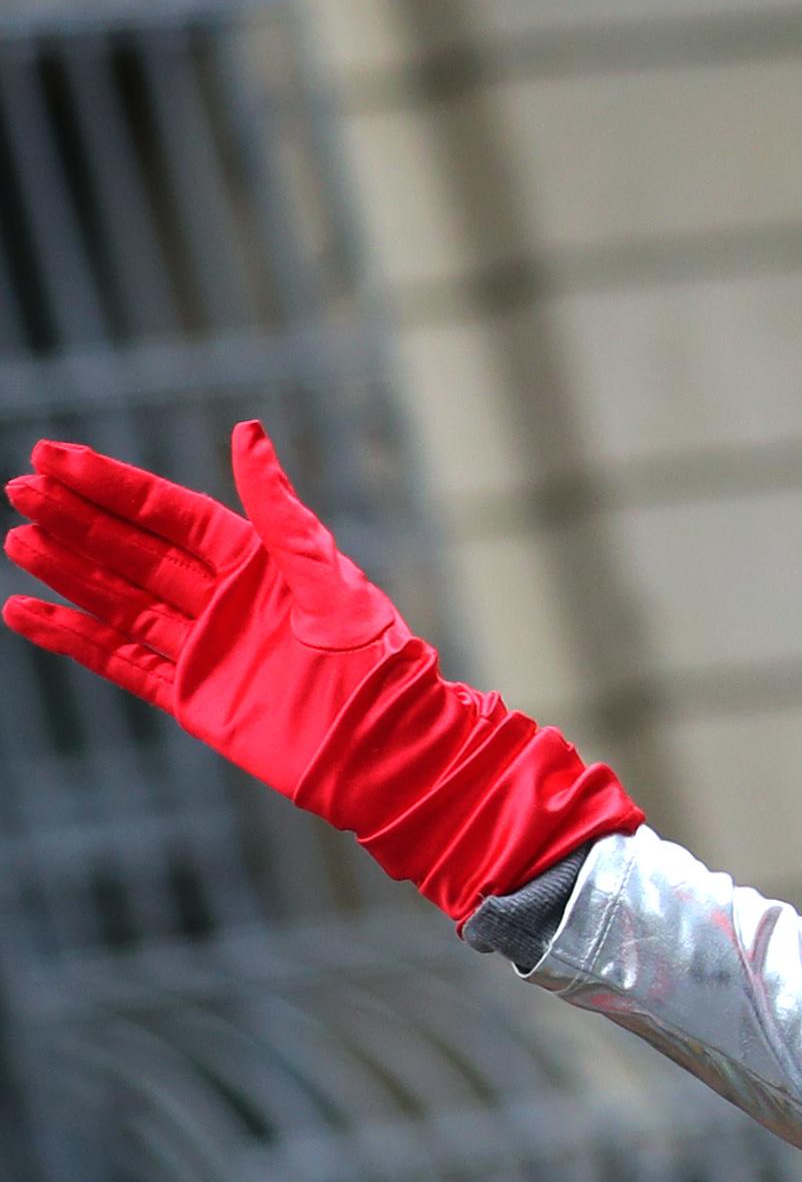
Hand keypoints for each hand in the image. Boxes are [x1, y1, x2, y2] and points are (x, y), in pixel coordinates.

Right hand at [6, 422, 637, 918]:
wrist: (385, 749)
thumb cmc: (373, 658)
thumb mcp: (324, 574)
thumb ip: (277, 508)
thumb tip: (247, 433)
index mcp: (259, 561)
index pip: (170, 512)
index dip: (113, 486)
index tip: (53, 457)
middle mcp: (225, 599)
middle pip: (135, 551)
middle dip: (78, 521)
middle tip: (16, 489)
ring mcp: (205, 648)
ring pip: (120, 601)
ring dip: (69, 572)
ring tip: (18, 541)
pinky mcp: (192, 696)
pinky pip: (120, 661)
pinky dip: (73, 637)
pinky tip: (27, 613)